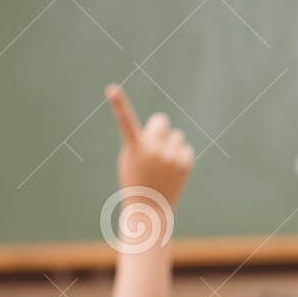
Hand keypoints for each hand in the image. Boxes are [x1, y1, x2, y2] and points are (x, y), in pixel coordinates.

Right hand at [108, 84, 193, 206]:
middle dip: (159, 129)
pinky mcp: (185, 163)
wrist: (150, 208)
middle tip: (155, 145)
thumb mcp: (130, 158)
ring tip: (163, 164)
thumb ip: (142, 139)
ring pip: (176, 136)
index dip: (118, 103)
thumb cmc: (135, 180)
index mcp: (134, 147)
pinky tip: (173, 170)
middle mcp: (153, 149)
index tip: (111, 88)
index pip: (126, 121)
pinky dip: (181, 156)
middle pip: (161, 121)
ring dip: (171, 145)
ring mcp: (170, 156)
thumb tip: (162, 125)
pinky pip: (185, 148)